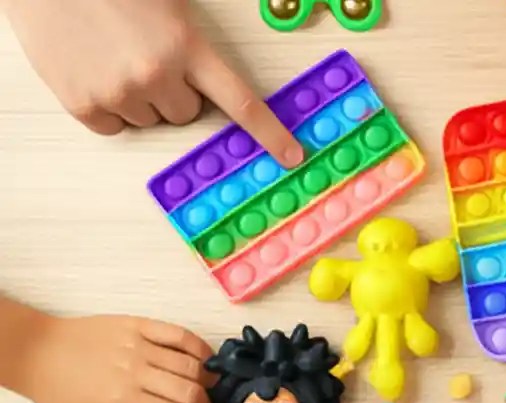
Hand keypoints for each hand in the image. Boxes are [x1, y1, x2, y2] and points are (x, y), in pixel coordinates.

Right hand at [2, 0, 302, 165]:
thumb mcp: (168, 4)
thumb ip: (193, 44)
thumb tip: (212, 82)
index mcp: (187, 45)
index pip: (241, 102)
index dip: (271, 134)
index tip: (293, 157)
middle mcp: (156, 74)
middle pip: (187, 113)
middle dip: (175, 90)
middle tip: (148, 55)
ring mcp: (118, 93)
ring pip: (151, 119)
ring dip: (140, 97)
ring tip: (114, 54)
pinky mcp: (83, 104)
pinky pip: (114, 126)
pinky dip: (107, 106)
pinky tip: (94, 69)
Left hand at [8, 314, 212, 402]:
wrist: (38, 351)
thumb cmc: (61, 393)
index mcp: (123, 400)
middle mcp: (136, 371)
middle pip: (190, 391)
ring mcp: (139, 344)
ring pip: (190, 364)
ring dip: (207, 380)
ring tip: (210, 389)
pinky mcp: (138, 324)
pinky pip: (179, 334)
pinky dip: (199, 347)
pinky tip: (206, 360)